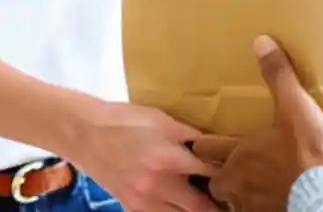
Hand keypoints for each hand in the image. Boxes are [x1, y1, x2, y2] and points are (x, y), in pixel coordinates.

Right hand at [68, 100, 219, 211]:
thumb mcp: (161, 119)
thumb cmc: (123, 120)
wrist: (84, 133)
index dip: (227, 175)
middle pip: (200, 207)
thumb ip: (190, 134)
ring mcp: (144, 201)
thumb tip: (216, 144)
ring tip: (207, 201)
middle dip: (217, 204)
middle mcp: (158, 186)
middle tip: (230, 198)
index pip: (210, 174)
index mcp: (168, 159)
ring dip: (196, 210)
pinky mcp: (132, 207)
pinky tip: (179, 203)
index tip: (238, 174)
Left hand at [194, 36, 322, 211]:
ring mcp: (251, 206)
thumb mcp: (295, 107)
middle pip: (216, 183)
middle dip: (221, 176)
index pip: (206, 150)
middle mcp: (237, 183)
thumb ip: (278, 75)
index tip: (203, 145)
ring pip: (233, 203)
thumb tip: (261, 42)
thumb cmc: (307, 153)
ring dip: (240, 196)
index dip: (205, 147)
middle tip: (233, 170)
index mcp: (239, 154)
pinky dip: (261, 207)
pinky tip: (273, 202)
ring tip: (254, 189)